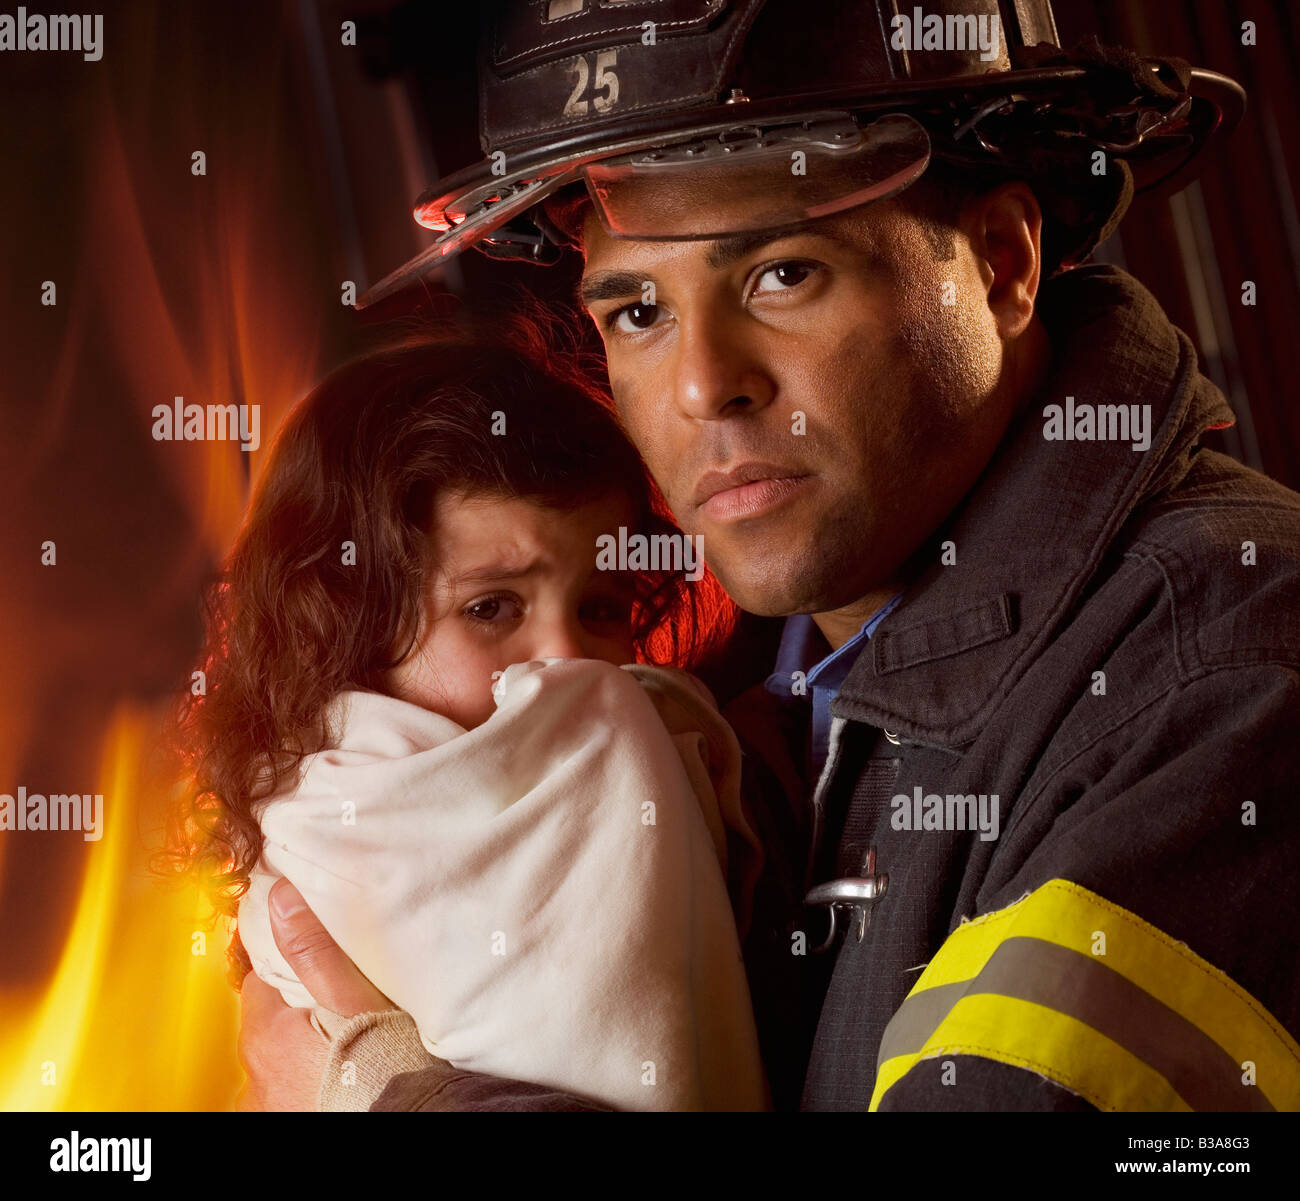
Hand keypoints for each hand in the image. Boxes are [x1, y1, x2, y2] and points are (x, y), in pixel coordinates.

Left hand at [234, 879, 395, 1110]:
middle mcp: (255, 1077)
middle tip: (341, 1007)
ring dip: (301, 1056)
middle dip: (297, 1015)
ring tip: (345, 1049)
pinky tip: (340, 1081)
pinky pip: (288, 1097)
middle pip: (269, 1026)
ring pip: (277, 1066)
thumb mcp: (356, 998)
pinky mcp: (285, 1125)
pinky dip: (308, 1086)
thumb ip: (317, 951)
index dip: (290, 969)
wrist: (406, 1119)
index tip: (318, 967)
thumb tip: (282, 898)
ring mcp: (267, 1109)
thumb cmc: (379, 1068)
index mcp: (266, 1035)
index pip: (261, 982)